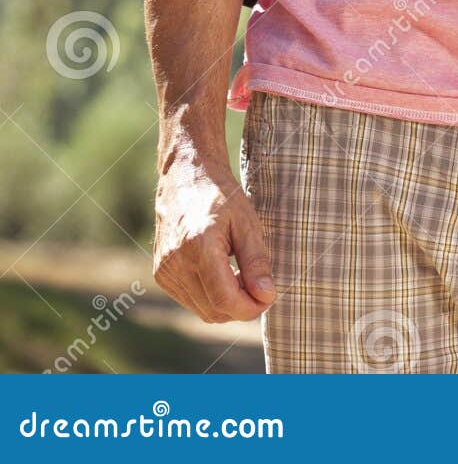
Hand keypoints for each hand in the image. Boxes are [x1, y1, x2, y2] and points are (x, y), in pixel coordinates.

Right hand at [153, 145, 275, 323]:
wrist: (186, 175)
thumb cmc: (221, 195)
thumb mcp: (247, 222)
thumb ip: (257, 262)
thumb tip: (267, 296)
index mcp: (198, 246)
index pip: (225, 300)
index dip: (251, 308)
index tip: (268, 296)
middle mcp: (176, 262)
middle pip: (214, 311)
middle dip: (241, 306)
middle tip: (259, 284)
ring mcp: (165, 270)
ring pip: (203, 311)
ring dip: (226, 303)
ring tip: (240, 274)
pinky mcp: (160, 274)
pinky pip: (191, 301)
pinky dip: (210, 297)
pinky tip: (222, 273)